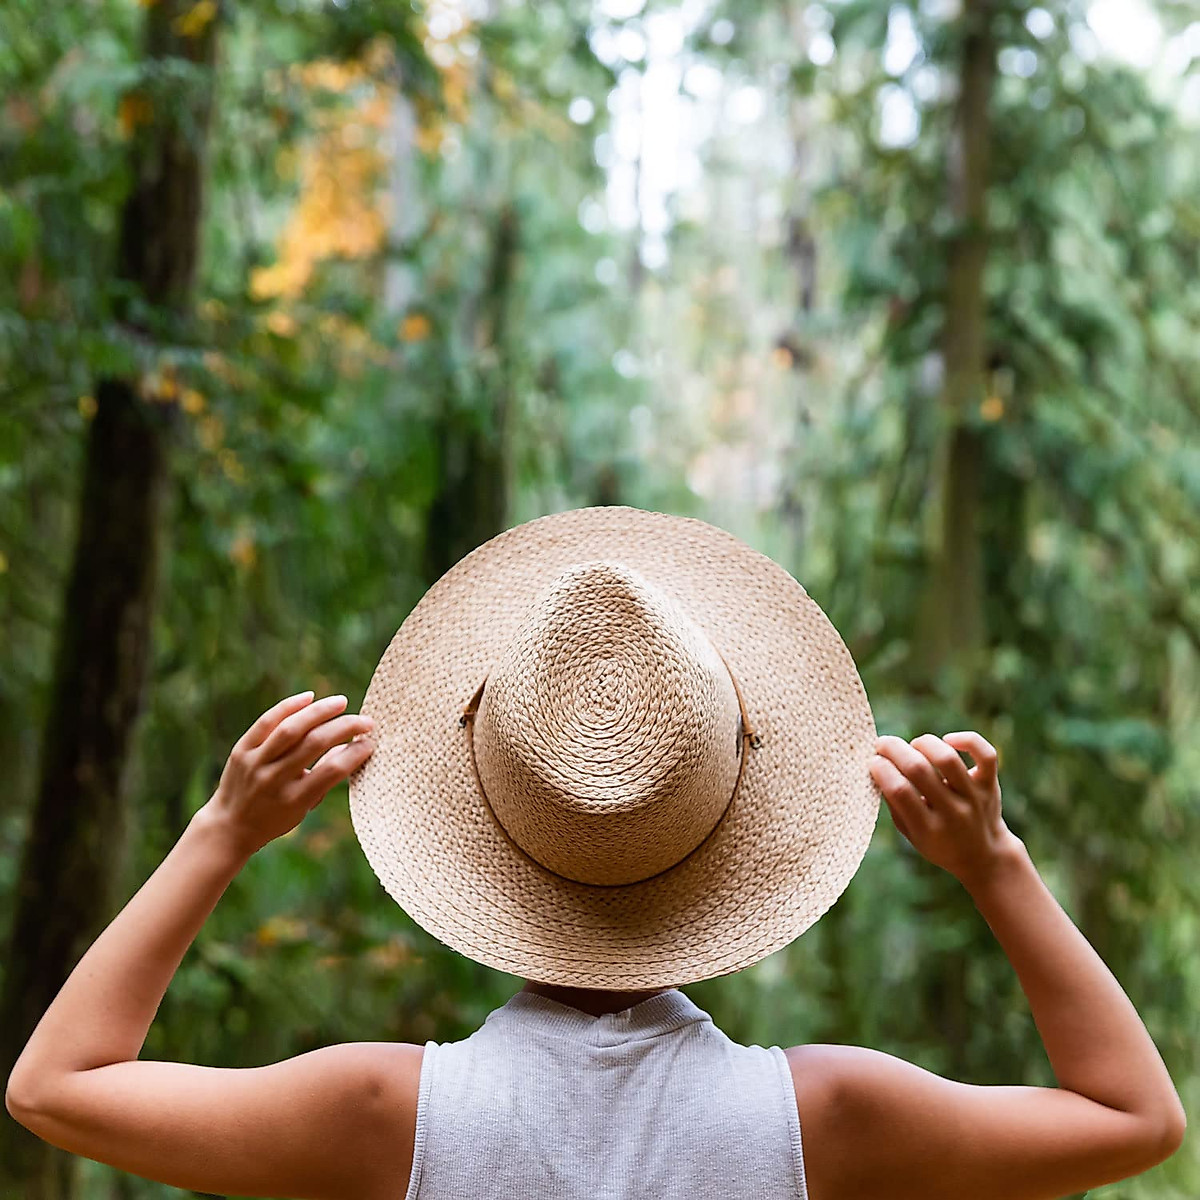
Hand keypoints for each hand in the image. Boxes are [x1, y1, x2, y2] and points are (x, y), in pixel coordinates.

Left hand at [200, 691, 374, 855]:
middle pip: (314, 743)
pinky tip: (309, 697)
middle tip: (365, 721)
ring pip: (291, 728)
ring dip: (320, 711)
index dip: (355, 753)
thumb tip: (353, 746)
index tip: (370, 743)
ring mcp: (255, 763)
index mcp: (294, 799)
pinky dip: (288, 706)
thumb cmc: (276, 817)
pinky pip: (266, 722)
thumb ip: (327, 778)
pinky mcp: (241, 750)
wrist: (229, 826)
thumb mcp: (305, 807)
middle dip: (345, 727)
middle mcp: (274, 780)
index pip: (331, 770)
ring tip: (341, 702)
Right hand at [869, 731, 1019, 884]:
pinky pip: (985, 755)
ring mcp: (974, 798)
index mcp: (927, 829)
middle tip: (882, 743)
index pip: (900, 791)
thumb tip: (876, 765)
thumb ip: (894, 803)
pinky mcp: (990, 784)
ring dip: (923, 743)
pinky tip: (948, 740)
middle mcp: (953, 813)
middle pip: (919, 769)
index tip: (872, 761)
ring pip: (948, 758)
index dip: (881, 769)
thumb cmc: (937, 842)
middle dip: (894, 749)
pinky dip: (967, 740)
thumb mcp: (910, 833)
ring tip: (914, 746)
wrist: (984, 857)